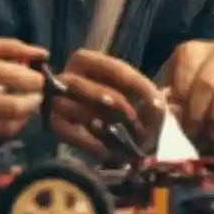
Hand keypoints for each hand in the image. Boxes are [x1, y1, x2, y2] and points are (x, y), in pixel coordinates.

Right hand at [0, 38, 47, 153]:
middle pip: (15, 108)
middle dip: (33, 103)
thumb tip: (42, 53)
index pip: (17, 78)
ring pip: (5, 128)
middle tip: (35, 98)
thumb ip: (4, 48)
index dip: (37, 81)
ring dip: (21, 120)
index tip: (40, 80)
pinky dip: (1, 132)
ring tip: (19, 109)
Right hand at [49, 49, 166, 159]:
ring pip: (73, 107)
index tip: (158, 103)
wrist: (83, 117)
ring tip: (124, 135)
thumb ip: (139, 93)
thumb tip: (160, 106)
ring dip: (100, 121)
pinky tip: (109, 152)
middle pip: (84, 84)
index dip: (137, 84)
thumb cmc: (110, 99)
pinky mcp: (53, 124)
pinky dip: (89, 143)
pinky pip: (68, 133)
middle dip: (114, 101)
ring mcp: (55, 101)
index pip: (113, 67)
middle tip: (136, 118)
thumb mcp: (125, 89)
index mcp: (86, 61)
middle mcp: (66, 76)